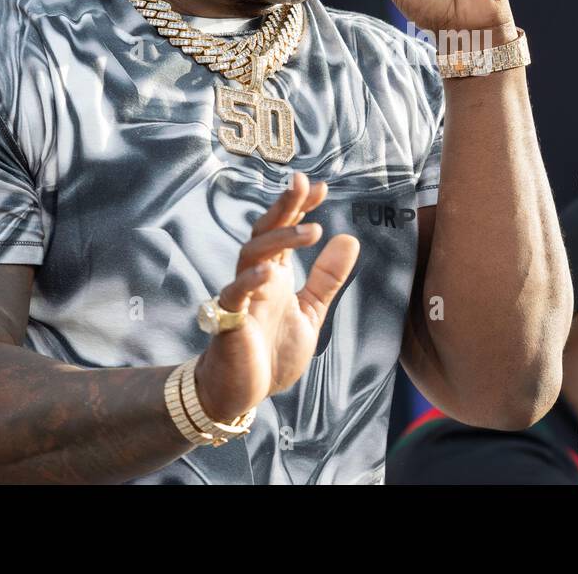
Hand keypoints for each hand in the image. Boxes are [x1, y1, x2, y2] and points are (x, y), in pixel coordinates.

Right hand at [195, 174, 359, 421]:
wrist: (243, 392)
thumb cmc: (272, 351)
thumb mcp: (311, 311)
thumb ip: (327, 278)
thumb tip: (349, 238)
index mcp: (276, 273)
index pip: (285, 230)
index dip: (300, 207)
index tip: (320, 186)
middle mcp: (257, 278)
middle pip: (265, 232)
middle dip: (283, 207)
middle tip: (303, 184)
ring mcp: (241, 297)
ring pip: (251, 255)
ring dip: (278, 240)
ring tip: (310, 230)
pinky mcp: (228, 322)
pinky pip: (234, 295)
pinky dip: (249, 281)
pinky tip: (270, 271)